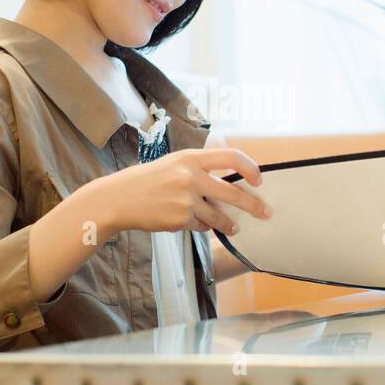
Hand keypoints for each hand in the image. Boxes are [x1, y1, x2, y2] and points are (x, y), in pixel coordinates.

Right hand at [96, 148, 270, 236]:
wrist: (118, 198)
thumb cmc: (147, 180)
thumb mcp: (173, 164)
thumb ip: (199, 169)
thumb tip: (229, 182)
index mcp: (190, 158)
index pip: (231, 157)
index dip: (250, 168)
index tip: (258, 179)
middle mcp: (190, 177)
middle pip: (233, 193)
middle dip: (253, 205)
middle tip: (265, 212)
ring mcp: (185, 200)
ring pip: (219, 216)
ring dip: (228, 224)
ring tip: (233, 227)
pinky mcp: (179, 219)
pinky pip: (201, 225)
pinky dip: (201, 225)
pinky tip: (190, 221)